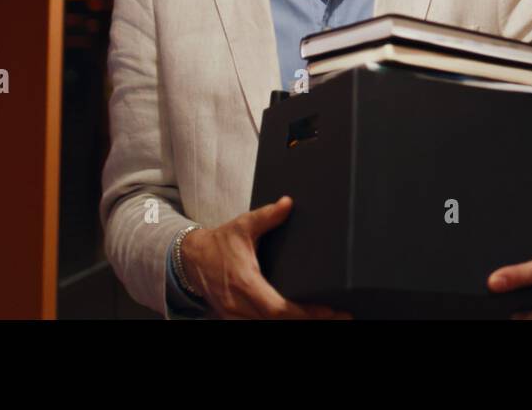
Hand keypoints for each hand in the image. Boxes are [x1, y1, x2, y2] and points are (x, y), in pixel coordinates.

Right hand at [180, 196, 350, 319]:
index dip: (305, 314)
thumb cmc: (219, 243)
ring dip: (297, 324)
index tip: (330, 311)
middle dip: (311, 322)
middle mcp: (240, 306)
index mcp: (245, 283)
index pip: (279, 309)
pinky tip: (302, 319)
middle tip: (341, 316)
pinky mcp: (234, 319)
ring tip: (327, 319)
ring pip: (269, 328)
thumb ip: (267, 216)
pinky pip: (260, 326)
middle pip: (279, 324)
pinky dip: (282, 324)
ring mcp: (235, 316)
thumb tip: (288, 203)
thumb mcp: (243, 225)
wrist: (191, 259)